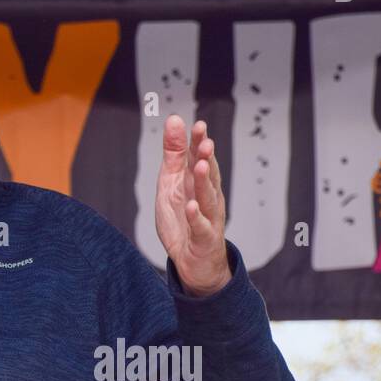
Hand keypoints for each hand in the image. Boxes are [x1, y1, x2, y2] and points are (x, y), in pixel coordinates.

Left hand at [155, 114, 231, 297]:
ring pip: (207, 197)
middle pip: (207, 174)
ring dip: (203, 181)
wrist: (194, 260)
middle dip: (206, 157)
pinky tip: (191, 206)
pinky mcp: (204, 237)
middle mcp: (207, 196)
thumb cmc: (183, 218)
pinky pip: (200, 226)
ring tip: (198, 165)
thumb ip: (174, 154)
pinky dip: (196, 216)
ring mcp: (208, 216)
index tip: (198, 125)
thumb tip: (174, 120)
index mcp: (198, 182)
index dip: (199, 142)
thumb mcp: (171, 183)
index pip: (199, 158)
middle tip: (204, 141)